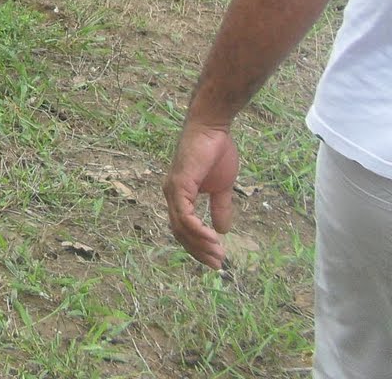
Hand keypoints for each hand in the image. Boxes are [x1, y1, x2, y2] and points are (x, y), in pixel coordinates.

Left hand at [163, 121, 240, 268]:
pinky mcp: (178, 184)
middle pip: (180, 233)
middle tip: (218, 264)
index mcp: (179, 196)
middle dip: (199, 251)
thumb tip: (222, 231)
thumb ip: (220, 208)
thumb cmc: (215, 153)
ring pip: (181, 227)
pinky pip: (184, 214)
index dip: (198, 247)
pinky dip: (196, 229)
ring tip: (218, 255)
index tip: (217, 260)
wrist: (212, 129)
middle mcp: (171, 195)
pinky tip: (211, 239)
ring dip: (199, 244)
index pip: (183, 229)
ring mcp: (172, 190)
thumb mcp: (221, 188)